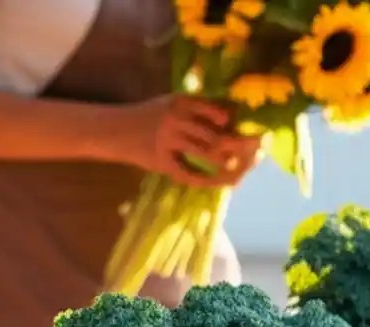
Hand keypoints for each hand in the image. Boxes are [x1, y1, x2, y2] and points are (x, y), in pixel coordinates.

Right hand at [104, 95, 261, 186]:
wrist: (115, 130)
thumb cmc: (149, 115)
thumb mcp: (171, 102)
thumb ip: (197, 107)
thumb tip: (232, 116)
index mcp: (182, 102)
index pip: (216, 114)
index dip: (234, 125)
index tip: (244, 130)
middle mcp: (176, 119)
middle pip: (215, 135)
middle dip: (238, 145)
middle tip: (254, 151)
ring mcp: (168, 141)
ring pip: (205, 153)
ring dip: (224, 161)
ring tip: (234, 166)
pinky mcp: (160, 161)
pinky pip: (187, 173)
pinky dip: (204, 179)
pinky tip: (215, 180)